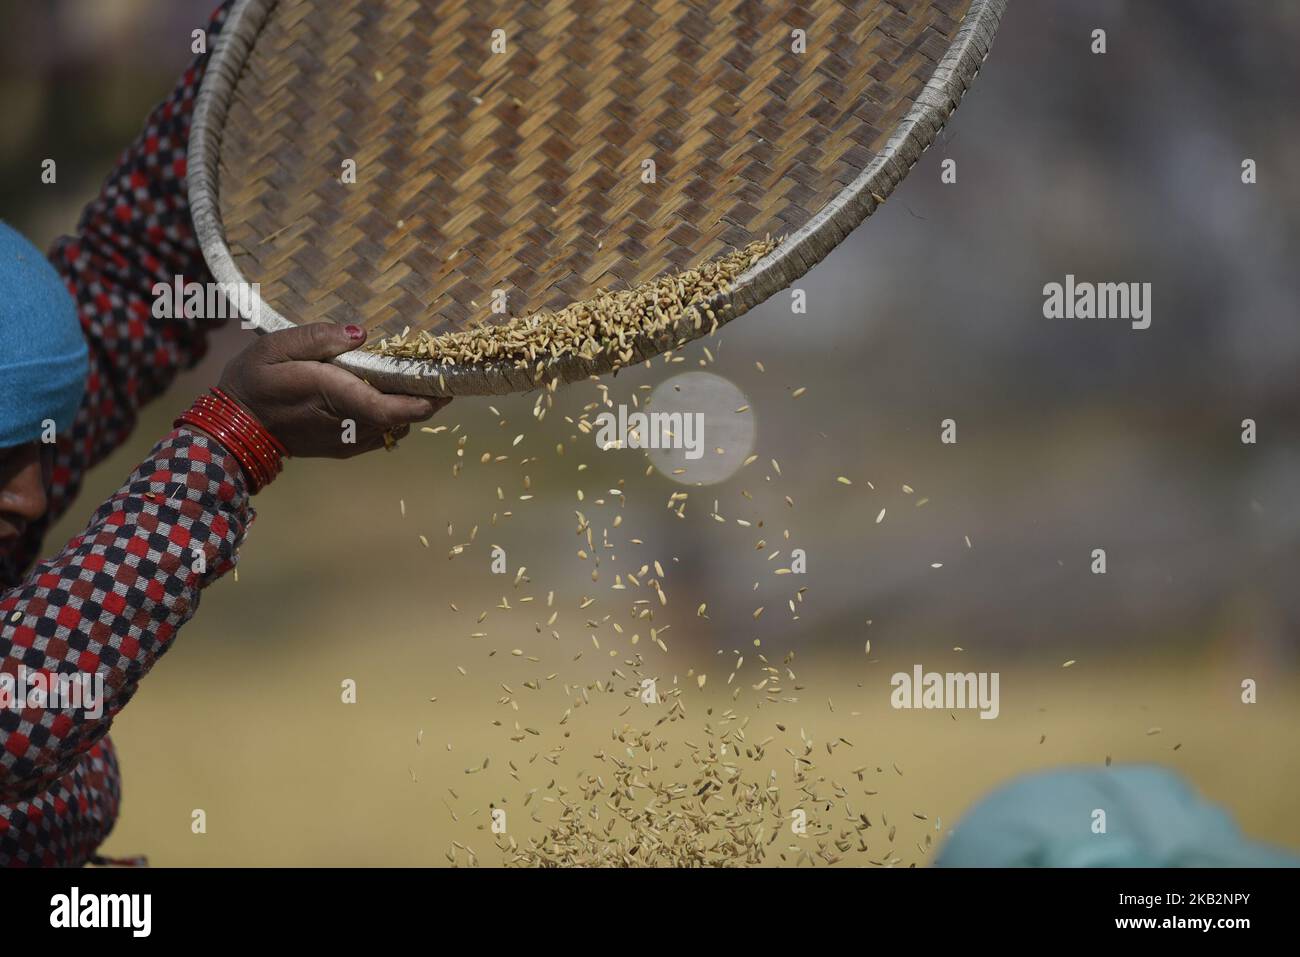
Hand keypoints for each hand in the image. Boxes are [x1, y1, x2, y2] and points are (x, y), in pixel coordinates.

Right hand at [216, 323, 446, 457]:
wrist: (233, 429)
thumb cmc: (253, 382)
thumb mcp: (275, 347)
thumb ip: (319, 338)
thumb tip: (362, 333)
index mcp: (335, 396)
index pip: (392, 408)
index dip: (425, 400)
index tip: (448, 386)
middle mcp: (348, 425)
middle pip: (403, 418)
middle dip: (426, 399)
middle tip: (445, 377)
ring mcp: (347, 441)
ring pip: (395, 427)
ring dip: (411, 408)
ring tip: (420, 382)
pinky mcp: (343, 447)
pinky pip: (381, 434)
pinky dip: (394, 417)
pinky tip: (392, 397)